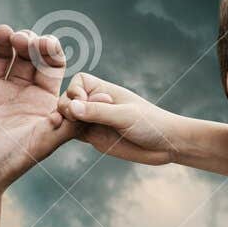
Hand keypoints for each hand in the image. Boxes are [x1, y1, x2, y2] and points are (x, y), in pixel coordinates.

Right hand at [0, 25, 74, 197]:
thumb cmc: (5, 165)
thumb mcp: (44, 143)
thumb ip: (72, 121)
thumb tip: (104, 99)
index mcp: (37, 103)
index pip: (50, 68)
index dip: (51, 52)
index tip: (47, 43)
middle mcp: (14, 94)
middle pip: (26, 57)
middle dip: (28, 42)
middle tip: (25, 38)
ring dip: (3, 40)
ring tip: (4, 32)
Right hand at [56, 72, 183, 166]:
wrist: (165, 144)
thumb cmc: (150, 123)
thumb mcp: (124, 115)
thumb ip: (98, 112)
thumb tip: (71, 107)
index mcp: (104, 90)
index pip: (78, 82)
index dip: (75, 91)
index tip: (82, 102)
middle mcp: (95, 103)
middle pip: (67, 100)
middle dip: (66, 109)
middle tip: (77, 120)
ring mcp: (92, 120)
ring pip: (66, 117)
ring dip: (62, 122)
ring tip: (64, 129)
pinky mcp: (92, 136)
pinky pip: (71, 133)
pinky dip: (65, 134)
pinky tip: (63, 136)